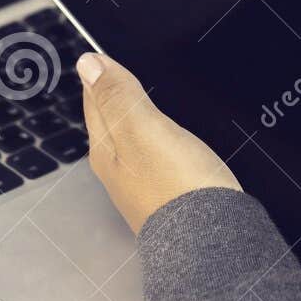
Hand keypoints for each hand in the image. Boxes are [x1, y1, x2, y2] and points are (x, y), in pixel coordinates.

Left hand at [77, 52, 240, 233]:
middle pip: (110, 123)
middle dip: (112, 96)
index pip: (94, 102)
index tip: (100, 54)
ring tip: (137, 98)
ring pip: (132, 141)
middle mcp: (119, 171)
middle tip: (112, 70)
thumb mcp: (143, 130)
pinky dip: (157, 140)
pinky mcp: (171, 197)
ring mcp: (144, 187)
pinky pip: (156, 159)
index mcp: (106, 151)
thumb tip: (87, 64)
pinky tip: (169, 139)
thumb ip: (118, 97)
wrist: (213, 246)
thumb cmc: (178, 191)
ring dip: (135, 117)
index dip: (100, 73)